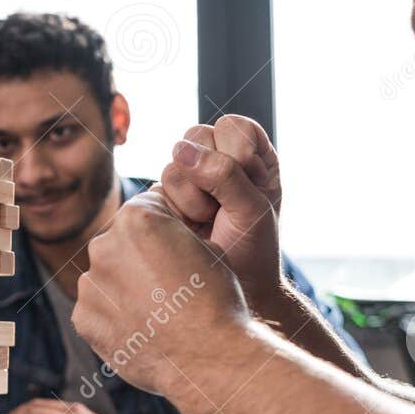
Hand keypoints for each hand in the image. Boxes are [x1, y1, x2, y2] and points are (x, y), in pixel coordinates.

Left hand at [73, 188, 246, 408]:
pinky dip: (113, 319)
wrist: (208, 357)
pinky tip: (142, 331)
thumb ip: (175, 234)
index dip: (167, 232)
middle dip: (139, 259)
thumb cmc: (216, 300)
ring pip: (106, 279)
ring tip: (157, 314)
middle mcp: (104, 244)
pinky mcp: (83, 318)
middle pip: (120, 244)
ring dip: (124, 290)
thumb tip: (167, 237)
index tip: (179, 254)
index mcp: (136, 218)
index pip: (146, 211)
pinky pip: (96, 311)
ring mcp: (90, 284)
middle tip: (168, 288)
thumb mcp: (209, 248)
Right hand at [158, 115, 284, 314]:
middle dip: (210, 172)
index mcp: (253, 157)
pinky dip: (178, 205)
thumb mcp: (252, 209)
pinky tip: (190, 224)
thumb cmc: (253, 249)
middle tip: (224, 206)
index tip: (248, 182)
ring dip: (193, 194)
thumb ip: (224, 174)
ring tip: (208, 220)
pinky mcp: (168, 196)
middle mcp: (220, 161)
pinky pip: (160, 183)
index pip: (234, 126)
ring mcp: (191, 178)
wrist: (232, 287)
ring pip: (175, 159)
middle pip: (198, 135)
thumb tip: (180, 150)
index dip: (236, 150)